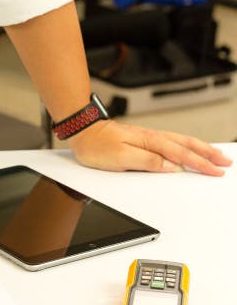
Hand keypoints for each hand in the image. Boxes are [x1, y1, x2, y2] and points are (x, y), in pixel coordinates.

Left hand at [69, 120, 231, 175]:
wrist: (82, 132)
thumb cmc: (96, 146)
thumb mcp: (120, 159)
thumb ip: (147, 162)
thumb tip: (170, 167)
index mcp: (151, 143)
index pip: (181, 156)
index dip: (201, 165)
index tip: (216, 172)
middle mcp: (152, 138)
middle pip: (187, 146)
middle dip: (208, 155)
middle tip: (225, 163)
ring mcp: (148, 138)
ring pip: (181, 142)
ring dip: (200, 149)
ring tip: (214, 155)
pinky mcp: (142, 140)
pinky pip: (171, 142)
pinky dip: (185, 146)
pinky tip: (186, 149)